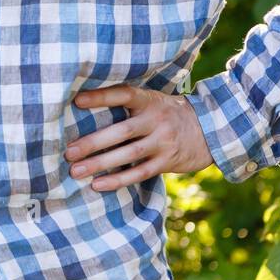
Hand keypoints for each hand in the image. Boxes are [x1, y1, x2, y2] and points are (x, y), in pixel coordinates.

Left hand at [64, 85, 213, 191]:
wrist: (210, 130)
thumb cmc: (166, 115)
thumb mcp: (153, 102)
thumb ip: (128, 105)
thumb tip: (82, 105)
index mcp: (150, 101)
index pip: (124, 94)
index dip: (101, 97)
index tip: (77, 100)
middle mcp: (157, 120)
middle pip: (122, 131)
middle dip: (93, 142)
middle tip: (69, 152)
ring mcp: (164, 142)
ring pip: (129, 154)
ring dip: (100, 164)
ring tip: (76, 171)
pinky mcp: (167, 162)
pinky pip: (139, 173)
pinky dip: (117, 180)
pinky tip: (97, 185)